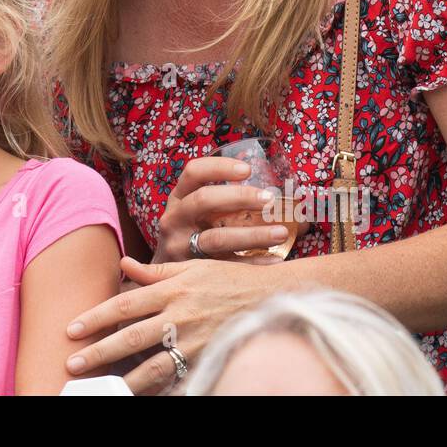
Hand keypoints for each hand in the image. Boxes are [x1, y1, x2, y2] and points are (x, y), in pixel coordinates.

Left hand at [65, 255, 289, 394]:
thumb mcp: (193, 268)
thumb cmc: (229, 279)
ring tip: (102, 388)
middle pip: (131, 337)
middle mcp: (181, 315)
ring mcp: (196, 341)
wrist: (275, 296)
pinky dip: (161, 390)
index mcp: (172, 289)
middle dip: (99, 352)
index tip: (71, 329)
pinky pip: (180, 380)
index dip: (95, 317)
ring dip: (124, 379)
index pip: (124, 304)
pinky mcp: (210, 358)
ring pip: (153, 366)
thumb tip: (123, 263)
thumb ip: (155, 271)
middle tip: (72, 363)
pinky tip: (141, 395)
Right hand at [153, 155, 298, 262]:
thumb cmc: (191, 237)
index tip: (248, 170)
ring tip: (281, 233)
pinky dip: (253, 262)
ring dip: (252, 234)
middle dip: (239, 197)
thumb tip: (287, 205)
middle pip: (204, 200)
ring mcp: (179, 246)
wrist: (160, 279)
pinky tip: (275, 259)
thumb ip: (226, 205)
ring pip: (217, 238)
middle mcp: (175, 219)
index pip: (193, 172)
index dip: (219, 167)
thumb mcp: (195, 215)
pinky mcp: (191, 271)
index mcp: (179, 198)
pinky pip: (225, 266)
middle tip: (269, 199)